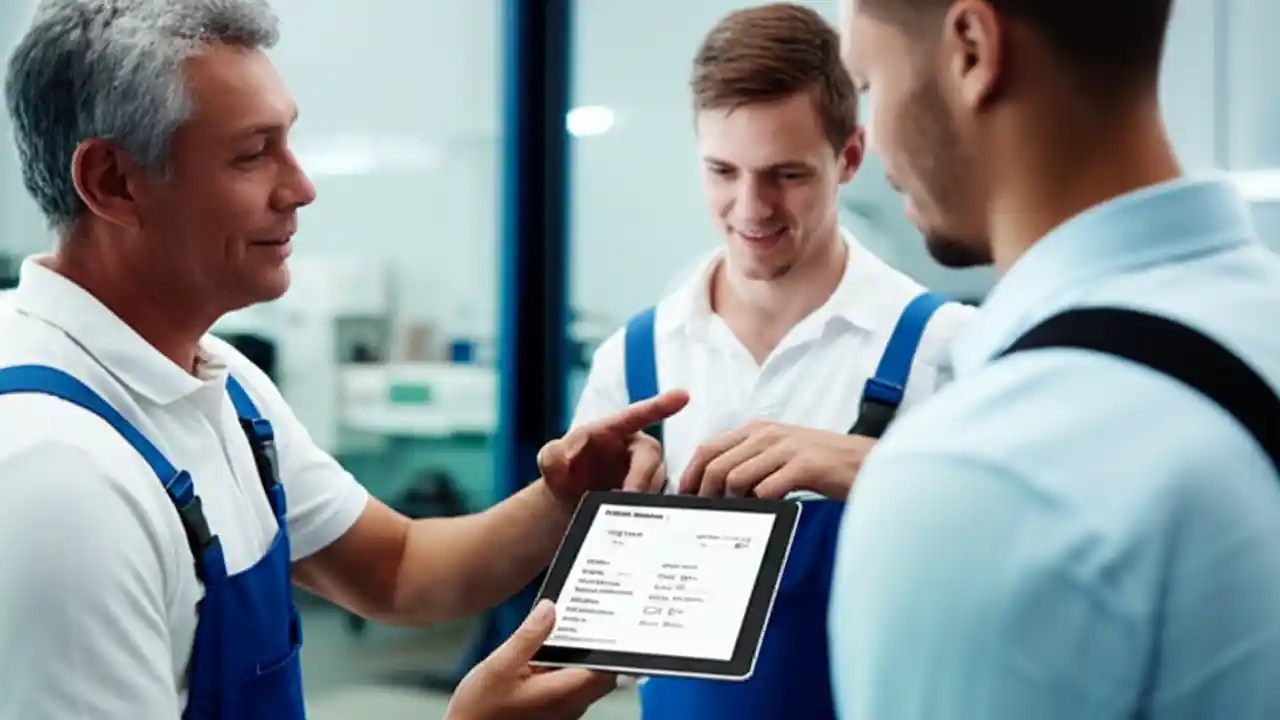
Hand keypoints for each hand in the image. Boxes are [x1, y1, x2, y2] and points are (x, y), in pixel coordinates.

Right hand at [445, 600, 615, 719]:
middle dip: (596, 648)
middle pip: (601, 675)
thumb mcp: (500, 665)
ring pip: (587, 682)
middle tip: (583, 620)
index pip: (604, 668)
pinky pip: (572, 690)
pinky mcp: (553, 716)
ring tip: (563, 633)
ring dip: (580, 660)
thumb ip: (528, 637)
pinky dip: (566, 671)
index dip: (610, 645)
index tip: (606, 621)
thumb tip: (550, 609)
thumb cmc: (480, 708)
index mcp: (563, 694)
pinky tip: (546, 657)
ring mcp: (563, 714)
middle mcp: (570, 707)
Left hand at [538, 390, 688, 502]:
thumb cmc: (563, 472)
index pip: (639, 414)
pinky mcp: (651, 493)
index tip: (683, 396)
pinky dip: (647, 510)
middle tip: (628, 495)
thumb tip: (564, 457)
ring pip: (656, 480)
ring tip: (619, 511)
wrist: (570, 503)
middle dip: (642, 475)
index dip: (661, 405)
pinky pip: (658, 499)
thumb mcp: (550, 460)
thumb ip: (551, 456)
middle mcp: (634, 448)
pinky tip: (632, 520)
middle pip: (650, 454)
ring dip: (641, 495)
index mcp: (613, 430)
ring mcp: (645, 471)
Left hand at [679, 422, 875, 499]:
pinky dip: (761, 504)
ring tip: (741, 515)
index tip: (687, 496)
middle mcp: (768, 434)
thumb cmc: (822, 464)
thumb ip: (752, 460)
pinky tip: (769, 511)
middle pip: (717, 465)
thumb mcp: (781, 452)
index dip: (691, 473)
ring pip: (736, 478)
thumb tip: (717, 486)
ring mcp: (786, 448)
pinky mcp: (805, 466)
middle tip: (707, 514)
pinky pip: (767, 489)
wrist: (866, 462)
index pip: (708, 448)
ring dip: (733, 502)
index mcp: (758, 429)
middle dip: (705, 493)